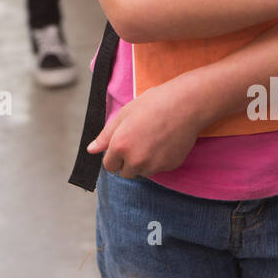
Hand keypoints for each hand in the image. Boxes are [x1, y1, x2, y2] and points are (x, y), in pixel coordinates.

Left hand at [86, 81, 201, 178]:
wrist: (186, 105)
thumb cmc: (153, 104)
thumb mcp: (124, 114)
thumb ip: (106, 135)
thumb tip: (91, 150)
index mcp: (120, 146)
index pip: (109, 165)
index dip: (114, 155)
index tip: (123, 144)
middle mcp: (136, 161)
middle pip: (125, 173)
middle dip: (128, 162)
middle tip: (138, 141)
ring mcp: (154, 165)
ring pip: (142, 172)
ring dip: (143, 162)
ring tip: (152, 139)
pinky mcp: (170, 166)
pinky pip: (159, 168)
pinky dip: (159, 160)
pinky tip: (164, 142)